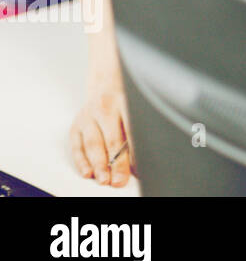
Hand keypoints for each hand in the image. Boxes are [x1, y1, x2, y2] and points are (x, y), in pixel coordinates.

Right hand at [69, 59, 133, 186]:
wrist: (106, 80)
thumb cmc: (127, 97)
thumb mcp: (139, 104)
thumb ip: (144, 124)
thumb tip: (153, 153)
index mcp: (126, 101)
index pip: (132, 130)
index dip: (136, 151)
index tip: (140, 169)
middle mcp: (105, 108)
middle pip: (112, 140)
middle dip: (117, 163)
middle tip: (120, 180)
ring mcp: (88, 117)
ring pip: (93, 144)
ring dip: (98, 164)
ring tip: (104, 179)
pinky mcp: (76, 125)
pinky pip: (77, 145)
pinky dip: (82, 160)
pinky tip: (88, 172)